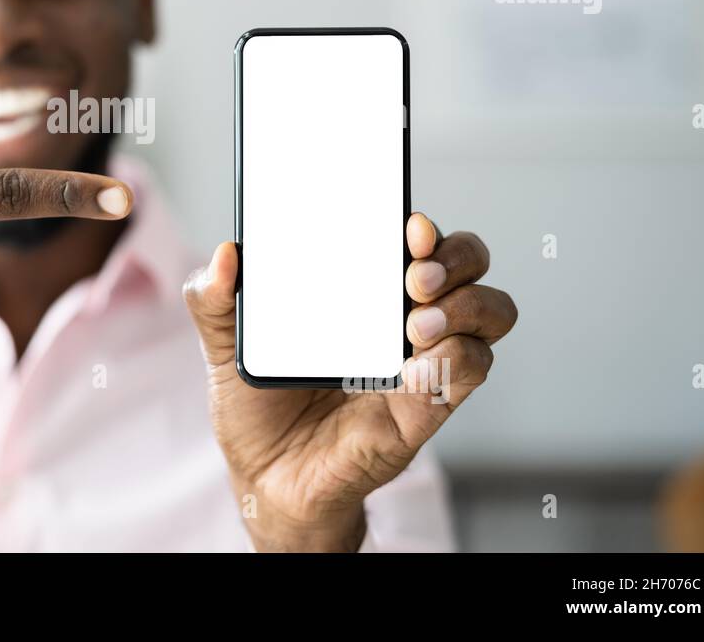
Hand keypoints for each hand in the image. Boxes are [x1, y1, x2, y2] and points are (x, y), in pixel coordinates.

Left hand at [183, 213, 516, 550]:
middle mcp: (402, 314)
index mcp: (361, 287)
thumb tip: (224, 255)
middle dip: (455, 257)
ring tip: (417, 324)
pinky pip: (472, 370)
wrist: (266, 479)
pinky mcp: (428, 406)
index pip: (414, 237)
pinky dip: (457, 359)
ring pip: (490, 311)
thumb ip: (213, 300)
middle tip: (412, 278)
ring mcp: (421, 358)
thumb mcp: (224, 345)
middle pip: (467, 261)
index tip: (408, 225)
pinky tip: (417, 366)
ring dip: (467, 305)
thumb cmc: (256, 404)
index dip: (423, 224)